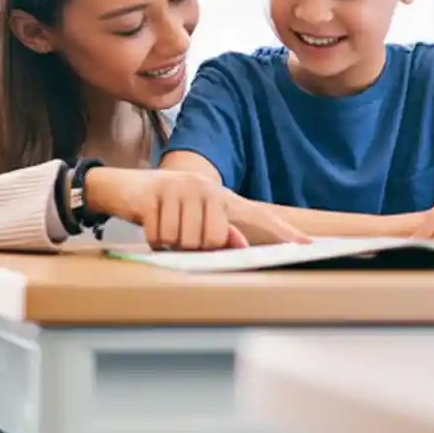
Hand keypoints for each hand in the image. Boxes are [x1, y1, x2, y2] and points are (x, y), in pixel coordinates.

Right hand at [87, 168, 307, 249]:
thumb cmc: (167, 208)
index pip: (257, 214)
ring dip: (170, 242)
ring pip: (185, 241)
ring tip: (164, 225)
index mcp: (221, 196)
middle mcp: (205, 188)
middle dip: (192, 246)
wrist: (125, 186)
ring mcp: (180, 188)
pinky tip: (150, 222)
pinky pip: (160, 236)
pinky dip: (153, 238)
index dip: (282, 231)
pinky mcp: (155, 195)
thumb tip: (239, 245)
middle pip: (211, 241)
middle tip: (179, 233)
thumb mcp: (195, 219)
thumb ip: (219, 232)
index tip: (308, 245)